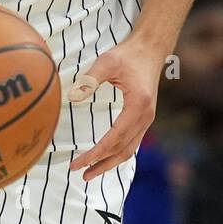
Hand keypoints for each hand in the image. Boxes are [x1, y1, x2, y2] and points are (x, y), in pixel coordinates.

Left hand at [68, 35, 161, 180]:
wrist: (150, 49)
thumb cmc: (128, 55)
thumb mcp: (107, 63)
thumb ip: (90, 80)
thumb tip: (72, 97)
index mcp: (138, 106)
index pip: (114, 138)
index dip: (95, 153)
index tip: (78, 162)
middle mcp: (145, 117)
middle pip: (122, 150)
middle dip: (100, 164)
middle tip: (79, 173)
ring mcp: (147, 119)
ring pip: (129, 150)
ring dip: (109, 163)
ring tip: (89, 172)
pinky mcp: (144, 118)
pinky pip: (132, 142)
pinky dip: (117, 154)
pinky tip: (104, 158)